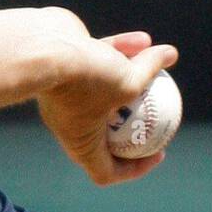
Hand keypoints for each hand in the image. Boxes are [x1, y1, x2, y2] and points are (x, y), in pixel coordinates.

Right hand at [37, 27, 178, 185]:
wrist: (40, 44)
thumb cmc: (85, 77)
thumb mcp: (127, 82)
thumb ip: (149, 70)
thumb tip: (171, 54)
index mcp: (83, 144)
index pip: (108, 171)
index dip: (136, 168)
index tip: (157, 152)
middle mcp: (72, 123)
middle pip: (109, 135)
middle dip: (135, 127)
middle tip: (159, 118)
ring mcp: (68, 94)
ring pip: (107, 90)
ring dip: (134, 78)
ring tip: (157, 67)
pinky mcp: (66, 67)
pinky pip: (97, 64)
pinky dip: (120, 52)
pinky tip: (144, 39)